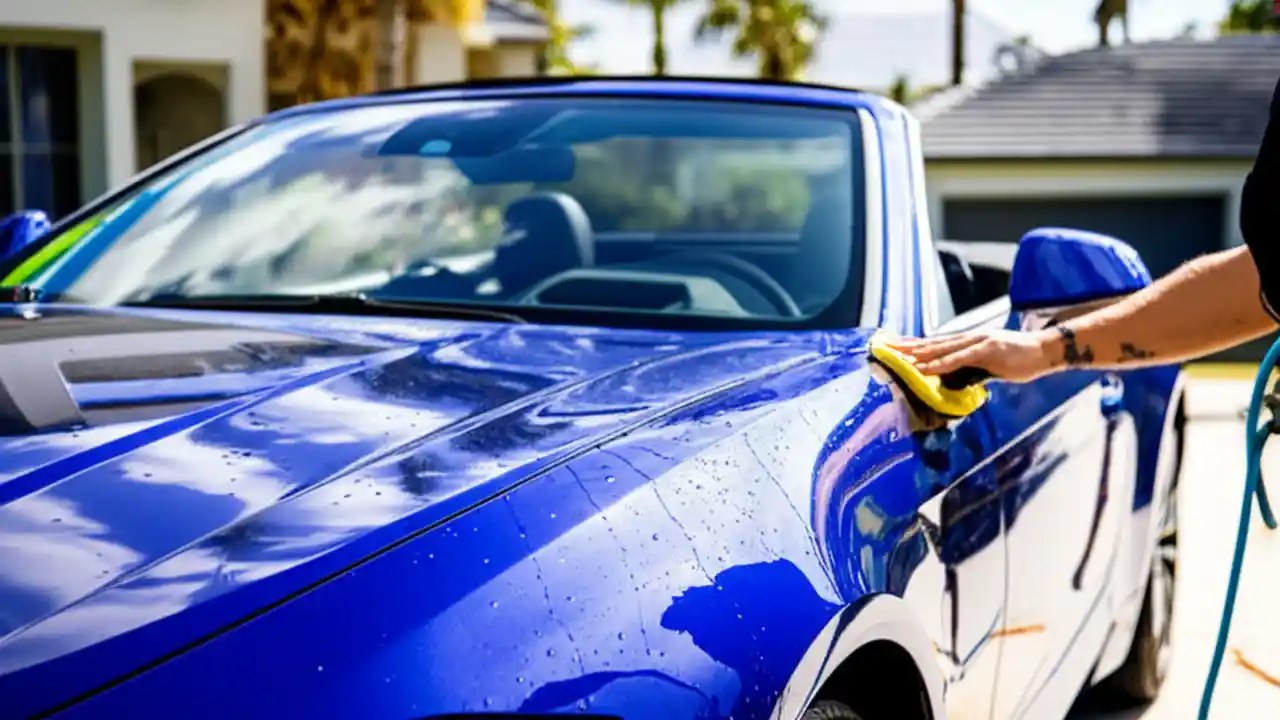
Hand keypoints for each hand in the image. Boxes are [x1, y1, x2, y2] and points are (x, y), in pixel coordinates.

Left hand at [888, 330, 1058, 383]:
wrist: (1046, 351)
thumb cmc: (1021, 360)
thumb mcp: (991, 367)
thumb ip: (972, 371)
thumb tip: (956, 381)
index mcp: (970, 342)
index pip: (937, 343)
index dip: (916, 345)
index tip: (897, 348)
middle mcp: (970, 338)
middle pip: (933, 342)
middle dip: (909, 346)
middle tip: (886, 348)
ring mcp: (978, 342)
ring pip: (941, 348)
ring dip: (919, 353)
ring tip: (899, 357)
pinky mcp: (987, 349)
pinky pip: (958, 357)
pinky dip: (940, 362)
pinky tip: (925, 366)